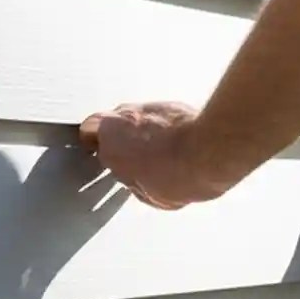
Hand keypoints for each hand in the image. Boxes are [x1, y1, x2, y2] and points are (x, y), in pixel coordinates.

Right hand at [79, 102, 231, 209]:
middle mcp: (126, 116)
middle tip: (130, 155)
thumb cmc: (178, 173)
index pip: (88, 132)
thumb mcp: (149, 195)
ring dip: (144, 131)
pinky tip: (178, 144)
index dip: (93, 143)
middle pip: (112, 120)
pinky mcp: (174, 103)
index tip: (97, 151)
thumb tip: (141, 181)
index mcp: (110, 139)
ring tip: (158, 153)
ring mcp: (150, 106)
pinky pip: (162, 116)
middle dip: (119, 137)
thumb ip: (134, 181)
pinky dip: (166, 127)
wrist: (211, 151)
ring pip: (138, 116)